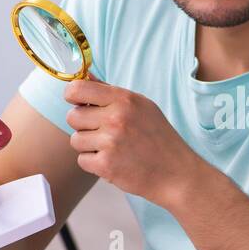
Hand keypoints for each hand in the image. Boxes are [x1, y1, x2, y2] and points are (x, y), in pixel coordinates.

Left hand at [64, 79, 203, 207]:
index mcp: (124, 99)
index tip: (77, 103)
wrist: (176, 173)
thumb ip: (110, 92)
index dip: (72, 96)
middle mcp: (116, 118)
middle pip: (72, 116)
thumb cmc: (159, 138)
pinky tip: (114, 161)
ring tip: (111, 148)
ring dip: (89, 146)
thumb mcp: (141, 106)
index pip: (77, 89)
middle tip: (102, 132)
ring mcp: (110, 142)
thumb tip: (84, 76)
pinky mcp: (106, 165)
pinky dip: (94, 164)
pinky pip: (82, 160)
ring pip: (75, 140)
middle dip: (82, 125)